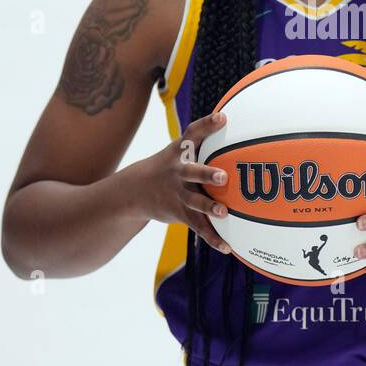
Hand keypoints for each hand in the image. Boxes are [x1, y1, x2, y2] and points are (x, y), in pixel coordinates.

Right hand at [143, 110, 232, 253]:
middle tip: (224, 176)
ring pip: (195, 202)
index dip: (207, 125)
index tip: (222, 118)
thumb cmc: (169, 166)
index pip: (192, 135)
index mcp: (180, 153)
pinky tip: (227, 246)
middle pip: (192, 172)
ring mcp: (178, 194)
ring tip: (224, 212)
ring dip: (209, 207)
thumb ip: (202, 139)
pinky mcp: (179, 212)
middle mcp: (178, 172)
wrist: (134, 191)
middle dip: (207, 174)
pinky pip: (198, 226)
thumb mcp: (179, 150)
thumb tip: (231, 118)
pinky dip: (212, 237)